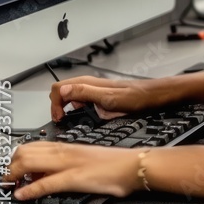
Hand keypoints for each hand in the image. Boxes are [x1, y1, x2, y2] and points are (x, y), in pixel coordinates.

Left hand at [7, 141, 142, 200]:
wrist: (132, 165)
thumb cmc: (113, 164)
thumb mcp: (85, 159)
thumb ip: (67, 163)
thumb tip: (50, 173)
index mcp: (67, 147)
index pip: (33, 146)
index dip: (17, 157)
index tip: (13, 169)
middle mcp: (65, 152)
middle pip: (26, 152)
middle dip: (11, 165)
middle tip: (8, 178)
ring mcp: (69, 164)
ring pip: (31, 163)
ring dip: (15, 175)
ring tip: (9, 184)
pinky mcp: (74, 178)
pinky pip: (46, 184)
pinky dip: (30, 190)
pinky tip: (22, 195)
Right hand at [49, 74, 171, 122]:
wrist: (150, 97)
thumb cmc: (133, 97)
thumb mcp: (108, 98)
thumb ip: (84, 92)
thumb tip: (63, 91)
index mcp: (86, 84)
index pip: (58, 89)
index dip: (54, 104)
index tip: (59, 118)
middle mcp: (87, 85)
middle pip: (61, 91)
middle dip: (57, 106)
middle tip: (62, 120)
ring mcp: (92, 90)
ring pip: (69, 96)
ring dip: (65, 108)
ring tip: (70, 120)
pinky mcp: (97, 97)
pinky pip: (80, 101)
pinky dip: (76, 109)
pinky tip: (84, 117)